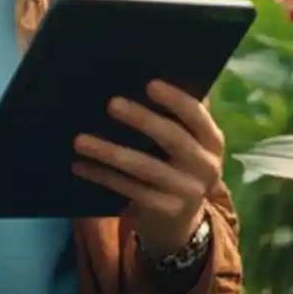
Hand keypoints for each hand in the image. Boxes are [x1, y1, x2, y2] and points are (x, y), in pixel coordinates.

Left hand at [72, 79, 224, 256]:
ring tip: (80, 140)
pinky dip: (103, 176)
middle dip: (142, 119)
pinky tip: (80, 165)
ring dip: (110, 152)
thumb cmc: (177, 164)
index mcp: (212, 140)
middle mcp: (206, 166)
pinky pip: (129, 190)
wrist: (180, 219)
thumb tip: (148, 74)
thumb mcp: (186, 142)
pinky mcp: (165, 211)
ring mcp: (187, 192)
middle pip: (173, 138)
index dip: (175, 99)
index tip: (150, 84)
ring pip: (145, 167)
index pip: (197, 115)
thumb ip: (176, 116)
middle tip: (112, 103)